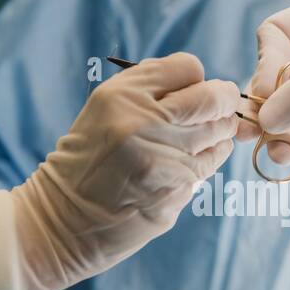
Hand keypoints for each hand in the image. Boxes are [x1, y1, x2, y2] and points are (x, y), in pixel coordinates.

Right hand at [18, 52, 239, 281]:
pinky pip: (210, 165)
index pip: (189, 68)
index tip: (192, 89)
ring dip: (219, 131)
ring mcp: (162, 159)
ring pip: (219, 133)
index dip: (196, 78)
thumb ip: (151, 89)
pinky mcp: (176, 190)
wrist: (65, 220)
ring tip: (204, 135)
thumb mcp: (104, 109)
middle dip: (224, 100)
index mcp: (122, 96)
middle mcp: (143, 123)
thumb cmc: (88, 159)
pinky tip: (190, 161)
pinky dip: (210, 159)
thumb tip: (204, 83)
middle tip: (223, 105)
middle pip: (213, 98)